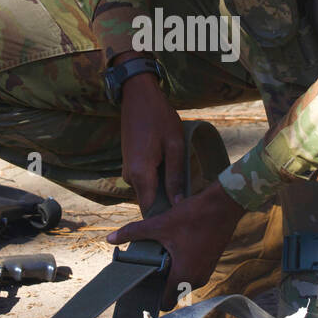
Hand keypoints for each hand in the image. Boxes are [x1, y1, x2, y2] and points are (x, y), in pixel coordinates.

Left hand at [106, 180, 243, 308]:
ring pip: (183, 280)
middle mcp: (197, 278)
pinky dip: (183, 264)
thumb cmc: (195, 216)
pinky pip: (192, 270)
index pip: (165, 302)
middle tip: (148, 267)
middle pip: (173, 291)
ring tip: (161, 255)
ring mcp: (206, 270)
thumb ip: (134, 232)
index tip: (141, 290)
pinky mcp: (210, 261)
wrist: (224, 205)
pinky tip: (175, 248)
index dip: (151, 299)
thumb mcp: (160, 224)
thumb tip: (110, 238)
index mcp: (184, 275)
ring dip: (173, 272)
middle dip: (160, 282)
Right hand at [116, 59, 185, 212]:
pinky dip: (156, 179)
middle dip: (167, 204)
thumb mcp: (174, 146)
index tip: (183, 221)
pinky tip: (171, 170)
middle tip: (190, 204)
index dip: (165, 217)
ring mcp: (127, 169)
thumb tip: (178, 203)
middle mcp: (130, 176)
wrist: (137, 96)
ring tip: (184, 185)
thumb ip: (175, 177)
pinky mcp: (129, 163)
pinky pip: (144, 179)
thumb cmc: (159, 118)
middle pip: (149, 201)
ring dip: (163, 190)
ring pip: (147, 189)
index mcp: (141, 174)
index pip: (150, 209)